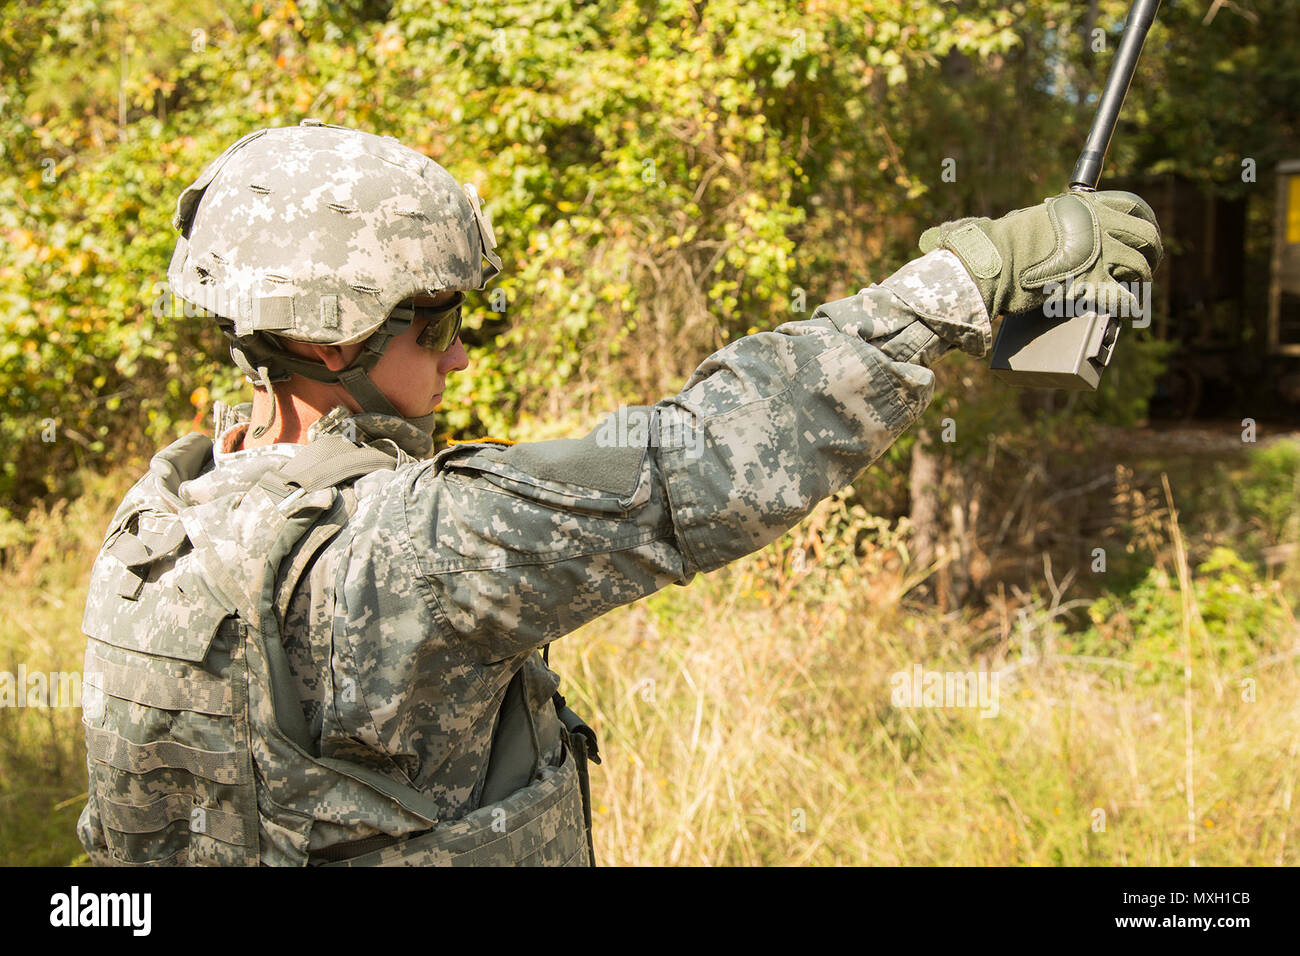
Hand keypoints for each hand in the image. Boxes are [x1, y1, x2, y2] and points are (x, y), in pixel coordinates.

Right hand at [919, 190, 1162, 319]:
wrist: (988, 265)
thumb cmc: (998, 244)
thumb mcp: (1026, 220)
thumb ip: (1044, 221)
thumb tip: (1036, 222)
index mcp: (1084, 207)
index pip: (1132, 205)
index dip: (1144, 221)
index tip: (1144, 231)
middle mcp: (1098, 226)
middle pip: (1146, 234)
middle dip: (1152, 251)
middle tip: (1147, 264)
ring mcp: (1098, 255)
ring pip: (1141, 265)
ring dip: (1143, 279)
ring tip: (1138, 290)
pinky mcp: (1092, 284)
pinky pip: (1125, 297)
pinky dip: (1131, 306)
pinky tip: (1131, 312)